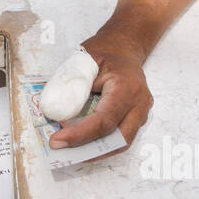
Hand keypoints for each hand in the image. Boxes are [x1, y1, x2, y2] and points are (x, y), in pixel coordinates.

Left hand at [48, 31, 152, 156]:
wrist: (124, 46)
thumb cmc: (104, 51)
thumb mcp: (82, 60)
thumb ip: (71, 84)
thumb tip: (57, 114)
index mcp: (126, 87)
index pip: (104, 120)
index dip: (80, 135)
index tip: (57, 140)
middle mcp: (139, 103)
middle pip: (117, 139)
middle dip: (89, 150)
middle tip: (63, 151)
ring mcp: (141, 112)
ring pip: (121, 142)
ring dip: (95, 151)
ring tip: (70, 151)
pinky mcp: (136, 117)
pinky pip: (120, 137)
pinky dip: (101, 143)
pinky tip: (82, 143)